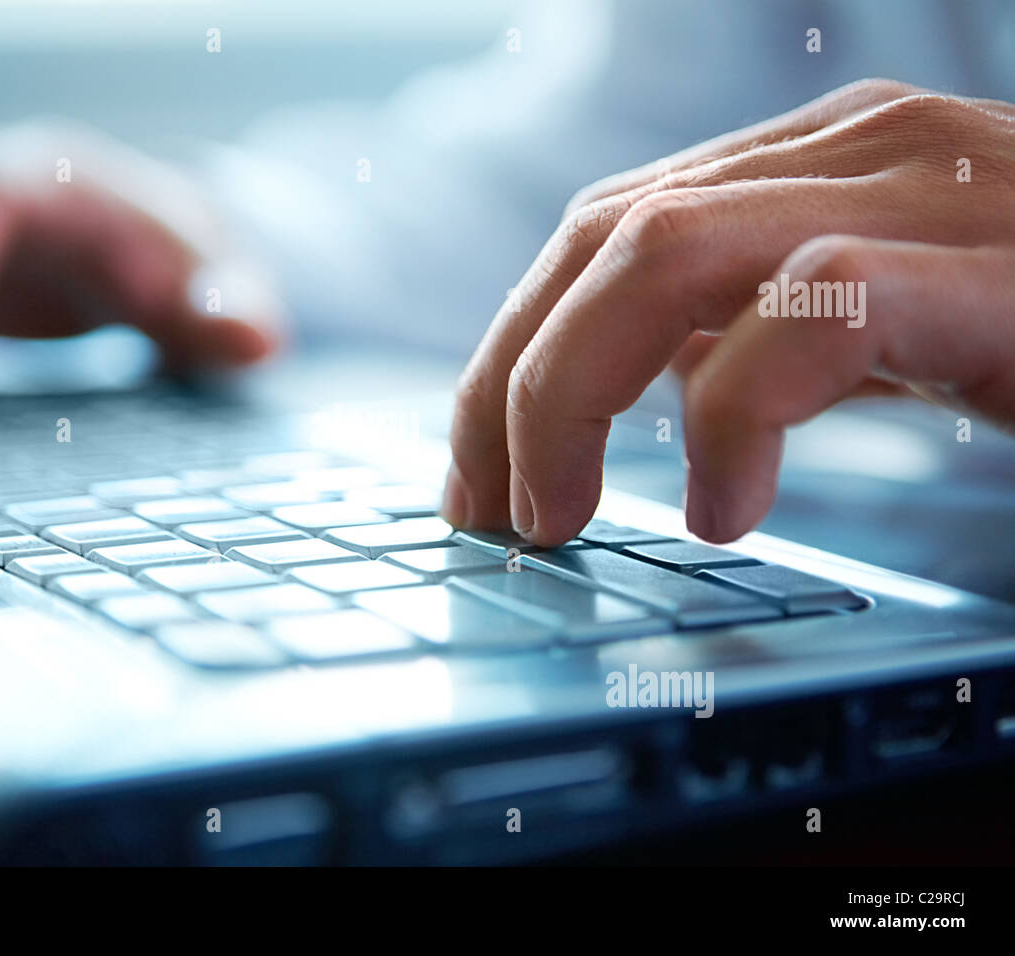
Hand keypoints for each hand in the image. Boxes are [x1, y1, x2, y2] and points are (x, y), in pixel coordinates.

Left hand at [441, 78, 1014, 545]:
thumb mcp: (889, 325)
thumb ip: (769, 329)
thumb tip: (660, 386)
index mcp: (815, 164)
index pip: (602, 230)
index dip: (511, 353)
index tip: (477, 472)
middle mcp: (856, 152)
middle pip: (604, 236)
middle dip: (509, 384)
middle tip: (490, 516)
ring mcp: (930, 193)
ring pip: (668, 252)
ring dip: (573, 396)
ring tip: (559, 519)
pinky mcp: (998, 267)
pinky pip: (814, 312)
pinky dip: (736, 416)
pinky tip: (724, 510)